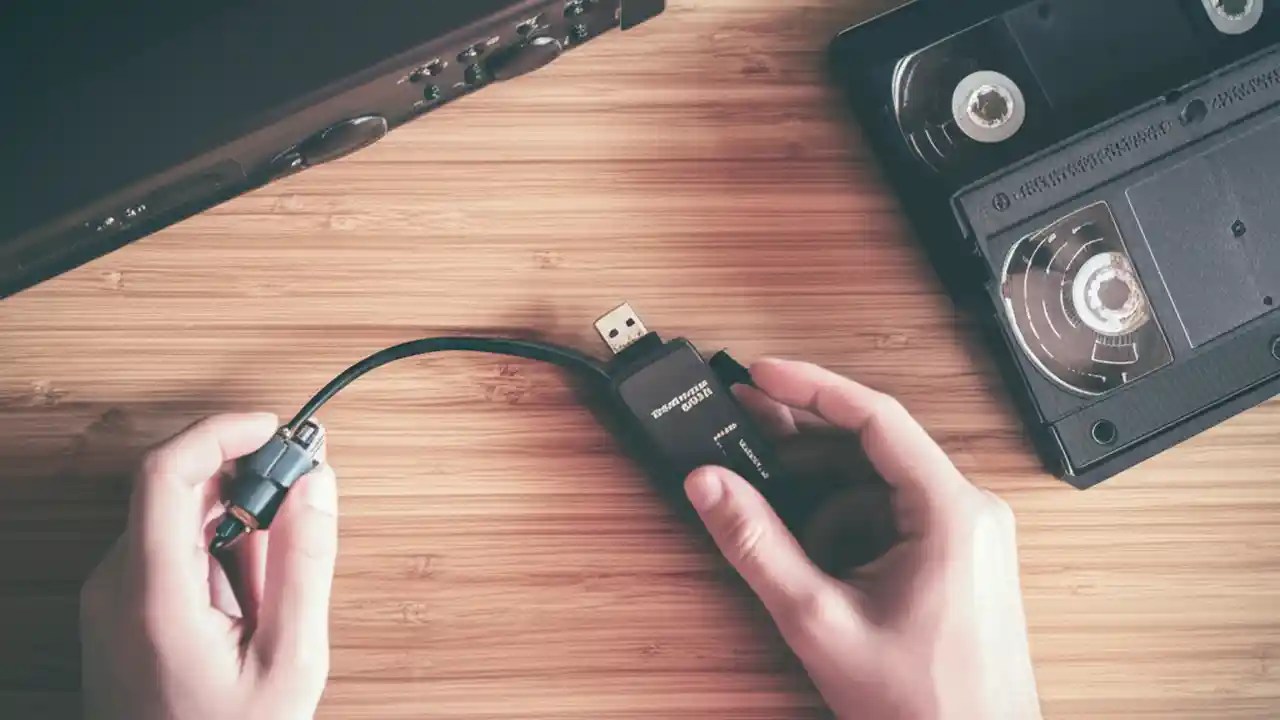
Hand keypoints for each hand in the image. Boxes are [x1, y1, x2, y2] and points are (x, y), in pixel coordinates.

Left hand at [81, 413, 338, 719]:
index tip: (272, 427)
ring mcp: (109, 600)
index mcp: (152, 597)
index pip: (166, 474)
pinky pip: (168, 549)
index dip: (221, 433)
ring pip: (177, 519)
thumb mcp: (291, 659)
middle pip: (177, 491)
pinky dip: (217, 550)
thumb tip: (316, 483)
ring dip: (236, 525)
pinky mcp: (117, 610)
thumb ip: (305, 563)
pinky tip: (248, 601)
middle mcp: (114, 589)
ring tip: (275, 587)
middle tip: (304, 499)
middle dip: (246, 484)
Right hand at [685, 360, 1040, 719]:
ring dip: (819, 491)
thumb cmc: (925, 704)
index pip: (875, 418)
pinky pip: (890, 514)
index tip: (762, 374)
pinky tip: (807, 550)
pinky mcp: (953, 556)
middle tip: (743, 425)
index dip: (812, 386)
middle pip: (872, 446)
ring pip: (876, 482)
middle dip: (803, 439)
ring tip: (765, 506)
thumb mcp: (820, 619)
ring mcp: (964, 534)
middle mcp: (966, 511)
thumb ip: (758, 546)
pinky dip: (843, 522)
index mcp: (949, 512)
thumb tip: (712, 487)